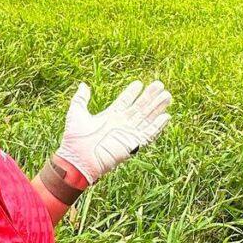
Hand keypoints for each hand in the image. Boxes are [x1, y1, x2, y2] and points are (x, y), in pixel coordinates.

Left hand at [55, 80, 172, 185]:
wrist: (78, 159)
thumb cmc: (75, 139)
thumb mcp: (76, 113)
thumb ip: (81, 99)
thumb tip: (83, 85)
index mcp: (109, 116)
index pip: (125, 102)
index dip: (132, 93)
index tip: (139, 83)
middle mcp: (121, 124)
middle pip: (139, 108)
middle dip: (150, 97)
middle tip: (160, 84)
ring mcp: (128, 133)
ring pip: (146, 118)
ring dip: (157, 107)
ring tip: (167, 95)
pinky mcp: (133, 144)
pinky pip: (149, 134)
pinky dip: (157, 126)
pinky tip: (166, 116)